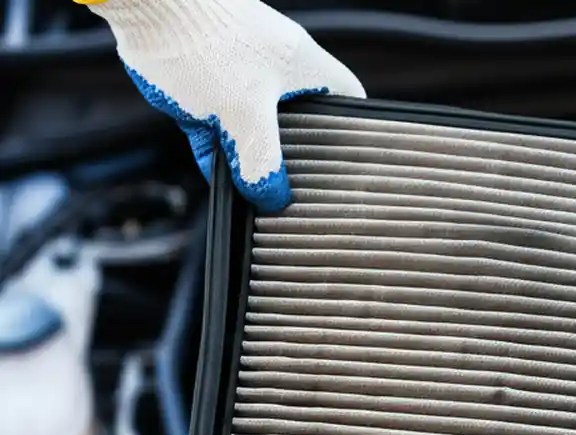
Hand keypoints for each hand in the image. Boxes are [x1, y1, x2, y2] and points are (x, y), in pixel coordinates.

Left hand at [85, 0, 365, 211]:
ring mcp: (241, 69)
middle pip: (298, 121)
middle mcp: (278, 65)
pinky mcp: (205, 75)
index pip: (348, 98)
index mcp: (305, 66)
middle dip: (290, 154)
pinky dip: (217, 146)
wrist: (146, 4)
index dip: (352, 131)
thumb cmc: (206, 42)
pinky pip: (219, 121)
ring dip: (246, 152)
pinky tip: (213, 170)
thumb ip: (261, 164)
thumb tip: (271, 197)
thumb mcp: (243, 118)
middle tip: (289, 183)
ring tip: (245, 182)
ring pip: (254, 124)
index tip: (347, 163)